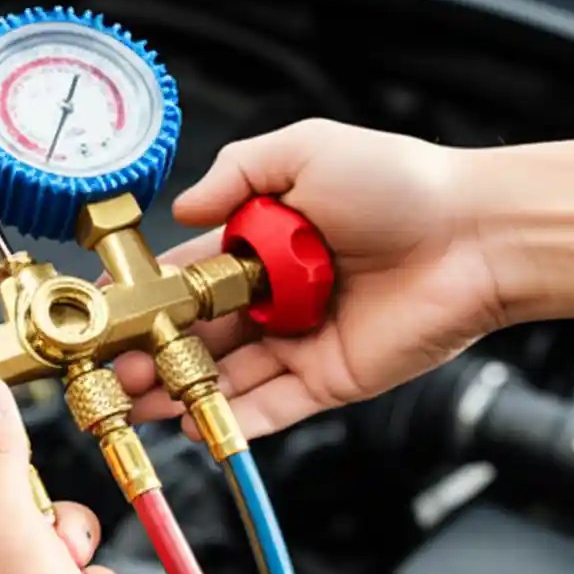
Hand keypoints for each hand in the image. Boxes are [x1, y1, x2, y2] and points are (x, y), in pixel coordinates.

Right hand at [116, 118, 506, 438]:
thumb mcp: (304, 150)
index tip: (100, 306)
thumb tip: (180, 206)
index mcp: (257, 244)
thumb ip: (234, 172)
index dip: (141, 293)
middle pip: (193, 334)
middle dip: (145, 352)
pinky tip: (188, 423)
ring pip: (221, 376)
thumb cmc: (399, 183)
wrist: (474, 233)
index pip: (183, 276)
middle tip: (105, 366)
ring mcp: (296, 341)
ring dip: (173, 389)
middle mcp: (270, 298)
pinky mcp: (326, 379)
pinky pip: (269, 407)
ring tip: (128, 400)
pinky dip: (229, 421)